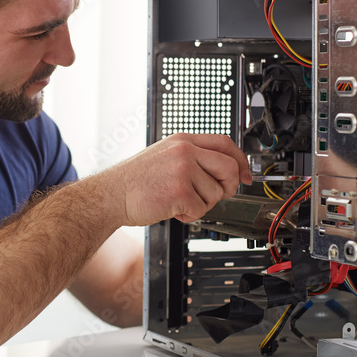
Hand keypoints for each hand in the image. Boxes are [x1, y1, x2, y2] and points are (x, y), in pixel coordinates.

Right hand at [97, 134, 251, 226]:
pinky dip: (189, 215)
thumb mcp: (164, 156)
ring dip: (202, 204)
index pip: (225, 144)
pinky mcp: (180, 191)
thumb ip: (191, 157)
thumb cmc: (133, 181)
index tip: (245, 176)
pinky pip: (201, 209)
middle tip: (216, 195)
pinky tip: (173, 209)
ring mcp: (183, 170)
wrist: (111, 195)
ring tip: (180, 201)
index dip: (240, 161)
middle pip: (229, 168)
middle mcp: (185, 151)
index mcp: (182, 140)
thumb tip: (221, 171)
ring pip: (216, 193)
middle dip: (228, 187)